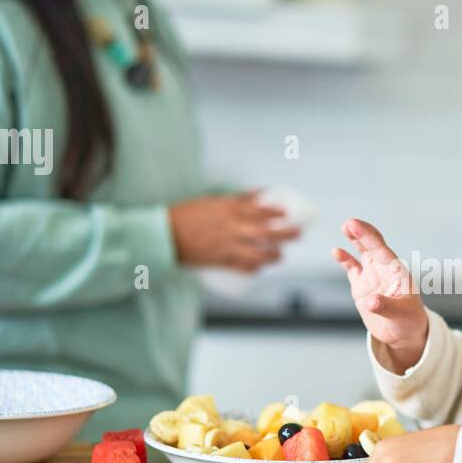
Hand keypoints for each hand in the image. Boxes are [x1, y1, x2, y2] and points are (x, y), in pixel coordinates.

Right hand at [169, 191, 301, 270]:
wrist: (165, 235)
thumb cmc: (186, 215)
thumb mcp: (212, 201)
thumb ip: (236, 199)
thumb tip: (259, 195)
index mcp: (228, 208)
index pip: (260, 209)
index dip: (277, 213)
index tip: (287, 214)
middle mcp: (231, 226)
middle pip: (267, 231)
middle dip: (286, 233)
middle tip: (297, 234)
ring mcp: (227, 244)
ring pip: (259, 251)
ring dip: (274, 254)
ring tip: (280, 256)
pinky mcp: (220, 260)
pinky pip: (243, 266)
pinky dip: (254, 267)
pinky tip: (261, 268)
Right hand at [331, 218, 428, 371]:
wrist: (403, 333)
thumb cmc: (408, 322)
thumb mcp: (400, 316)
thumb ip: (386, 307)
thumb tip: (372, 302)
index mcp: (397, 272)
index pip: (381, 250)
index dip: (369, 237)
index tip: (356, 225)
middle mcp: (384, 270)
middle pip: (372, 246)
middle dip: (362, 233)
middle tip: (349, 223)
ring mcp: (372, 276)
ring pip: (363, 253)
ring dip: (355, 240)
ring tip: (345, 227)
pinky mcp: (362, 286)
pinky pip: (352, 269)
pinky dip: (345, 260)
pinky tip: (337, 251)